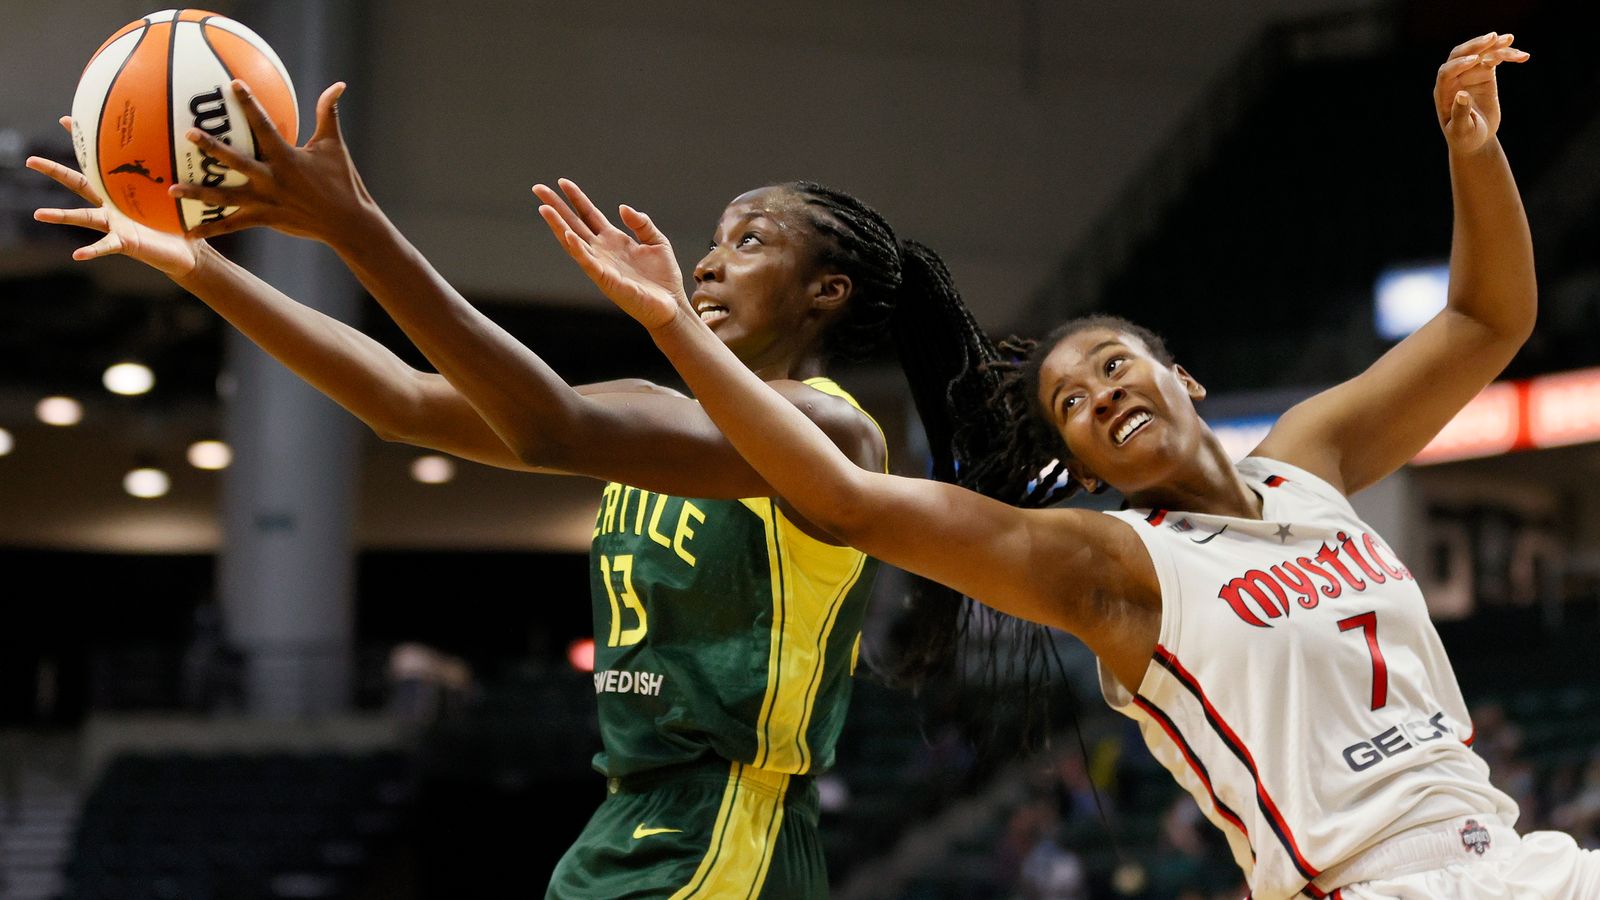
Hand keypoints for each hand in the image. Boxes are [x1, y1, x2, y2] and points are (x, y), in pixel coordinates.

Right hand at [28, 117, 203, 279]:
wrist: (186, 251)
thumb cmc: (177, 219)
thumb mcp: (172, 191)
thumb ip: (170, 171)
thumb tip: (179, 139)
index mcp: (119, 191)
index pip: (96, 163)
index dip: (82, 142)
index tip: (64, 119)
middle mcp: (111, 207)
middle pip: (78, 185)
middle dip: (54, 172)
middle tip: (30, 161)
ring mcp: (115, 225)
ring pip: (84, 218)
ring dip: (61, 216)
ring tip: (38, 214)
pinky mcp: (125, 243)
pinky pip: (107, 246)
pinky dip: (93, 250)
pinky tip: (77, 254)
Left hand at [170, 80, 372, 242]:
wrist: (348, 222)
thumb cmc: (343, 180)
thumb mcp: (334, 145)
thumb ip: (328, 112)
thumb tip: (338, 84)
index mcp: (287, 158)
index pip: (265, 126)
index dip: (250, 104)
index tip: (233, 84)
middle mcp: (272, 179)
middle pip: (237, 161)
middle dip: (213, 147)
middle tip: (188, 134)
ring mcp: (266, 201)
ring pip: (226, 196)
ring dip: (198, 193)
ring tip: (172, 189)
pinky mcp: (264, 219)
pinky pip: (232, 224)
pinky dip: (211, 228)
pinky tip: (189, 232)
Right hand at [535, 179, 688, 330]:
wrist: (671, 304)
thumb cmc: (663, 277)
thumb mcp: (657, 241)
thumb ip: (641, 223)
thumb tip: (622, 208)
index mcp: (613, 239)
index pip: (589, 214)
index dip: (576, 198)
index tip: (562, 182)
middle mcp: (602, 250)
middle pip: (574, 224)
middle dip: (556, 207)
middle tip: (538, 188)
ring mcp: (601, 265)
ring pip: (574, 242)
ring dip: (559, 226)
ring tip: (545, 209)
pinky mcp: (606, 280)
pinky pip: (589, 263)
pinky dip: (578, 250)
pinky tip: (568, 235)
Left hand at [1435, 32, 1528, 153]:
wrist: (1476, 138)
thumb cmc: (1465, 137)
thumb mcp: (1462, 131)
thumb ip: (1460, 114)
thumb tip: (1461, 95)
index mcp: (1443, 92)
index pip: (1446, 72)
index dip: (1458, 64)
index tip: (1474, 60)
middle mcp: (1454, 79)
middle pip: (1460, 55)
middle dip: (1475, 46)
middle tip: (1493, 38)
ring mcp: (1470, 74)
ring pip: (1480, 53)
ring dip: (1495, 46)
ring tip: (1510, 39)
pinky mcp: (1485, 73)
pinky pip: (1495, 59)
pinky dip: (1508, 55)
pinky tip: (1523, 56)